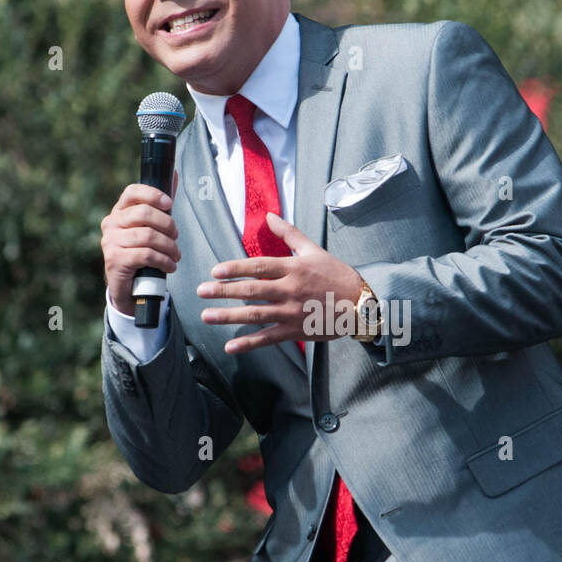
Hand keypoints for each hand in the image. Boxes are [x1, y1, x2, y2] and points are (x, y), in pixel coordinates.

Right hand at [100, 171, 179, 315]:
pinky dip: (164, 260)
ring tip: (175, 256)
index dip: (153, 195)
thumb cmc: (142, 253)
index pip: (132, 192)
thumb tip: (174, 175)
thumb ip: (161, 204)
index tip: (169, 205)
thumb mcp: (150, 228)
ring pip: (148, 236)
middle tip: (176, 238)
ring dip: (169, 247)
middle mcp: (111, 223)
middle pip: (144, 214)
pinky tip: (169, 266)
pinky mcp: (115, 259)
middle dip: (168, 225)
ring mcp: (110, 242)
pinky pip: (146, 255)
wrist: (129, 287)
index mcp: (119, 212)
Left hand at [196, 212, 363, 353]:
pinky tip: (230, 346)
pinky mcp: (296, 331)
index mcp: (293, 268)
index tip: (216, 270)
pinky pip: (268, 338)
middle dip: (224, 291)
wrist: (360, 303)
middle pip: (252, 290)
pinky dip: (249, 343)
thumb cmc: (335, 274)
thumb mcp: (313, 249)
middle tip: (201, 291)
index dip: (236, 268)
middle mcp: (291, 290)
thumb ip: (288, 233)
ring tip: (207, 316)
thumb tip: (269, 215)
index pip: (259, 267)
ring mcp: (292, 312)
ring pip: (256, 314)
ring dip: (229, 316)